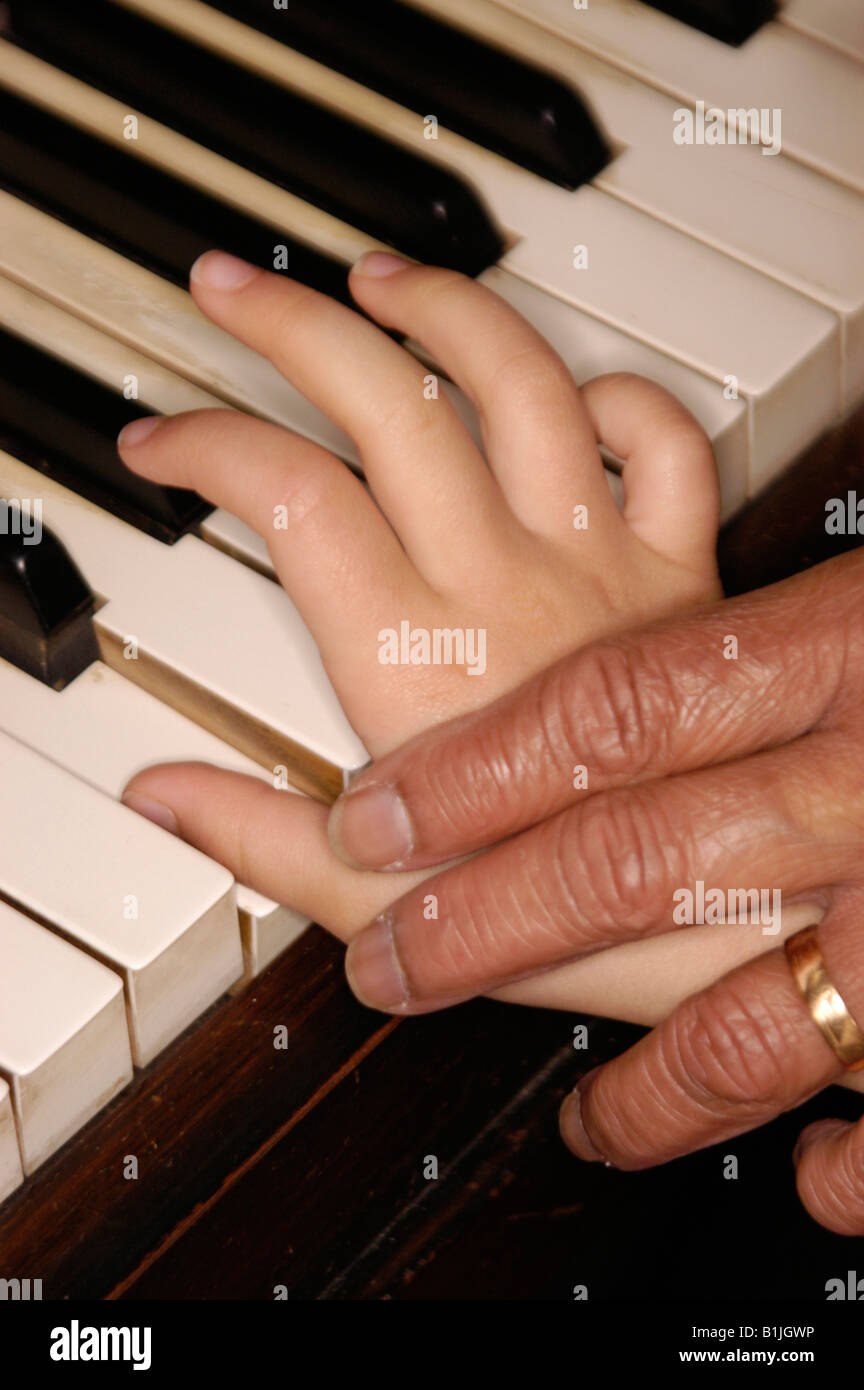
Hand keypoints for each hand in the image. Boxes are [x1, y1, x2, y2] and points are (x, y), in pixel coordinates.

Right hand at [119, 249, 720, 967]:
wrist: (723, 918)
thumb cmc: (570, 918)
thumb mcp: (381, 906)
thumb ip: (262, 837)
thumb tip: (166, 795)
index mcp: (419, 665)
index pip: (292, 499)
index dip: (206, 444)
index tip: (161, 445)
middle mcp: (509, 591)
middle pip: (388, 402)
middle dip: (292, 323)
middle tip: (234, 290)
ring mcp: (603, 571)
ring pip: (520, 386)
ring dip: (442, 313)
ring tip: (380, 281)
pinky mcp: (685, 576)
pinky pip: (668, 448)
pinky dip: (623, 398)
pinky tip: (573, 392)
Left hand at [326, 549, 863, 1232]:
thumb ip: (783, 650)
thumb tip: (630, 713)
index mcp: (851, 653)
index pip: (614, 710)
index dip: (476, 770)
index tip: (377, 818)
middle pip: (639, 861)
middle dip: (489, 927)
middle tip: (396, 970)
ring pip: (764, 1023)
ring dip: (654, 1091)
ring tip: (592, 1127)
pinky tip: (820, 1185)